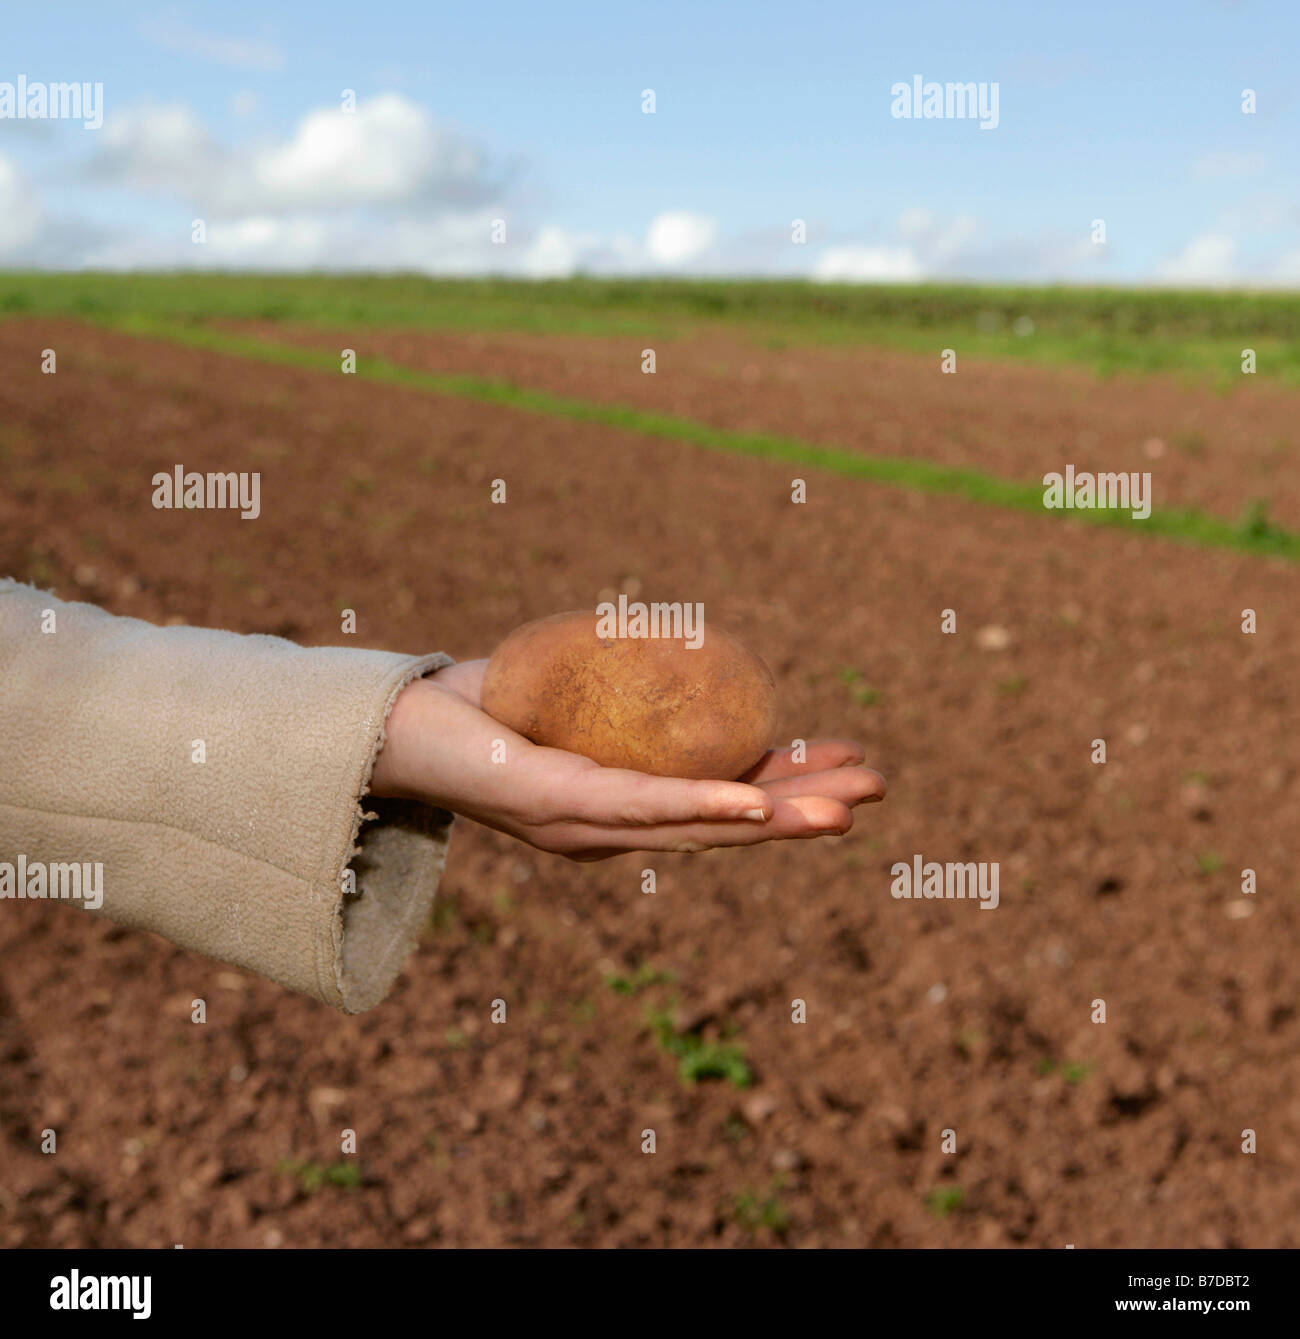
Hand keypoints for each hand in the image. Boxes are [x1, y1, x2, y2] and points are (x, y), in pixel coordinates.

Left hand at [370, 660, 885, 860]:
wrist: (388, 722)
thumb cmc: (480, 706)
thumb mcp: (570, 692)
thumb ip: (622, 686)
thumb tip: (674, 641)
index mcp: (620, 806)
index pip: (719, 800)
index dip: (787, 785)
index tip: (849, 763)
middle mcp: (609, 830)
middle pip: (722, 827)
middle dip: (802, 811)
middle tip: (877, 791)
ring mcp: (583, 826)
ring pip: (696, 829)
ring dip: (774, 822)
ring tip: (844, 811)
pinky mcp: (554, 807)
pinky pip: (639, 809)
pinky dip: (702, 812)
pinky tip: (754, 809)